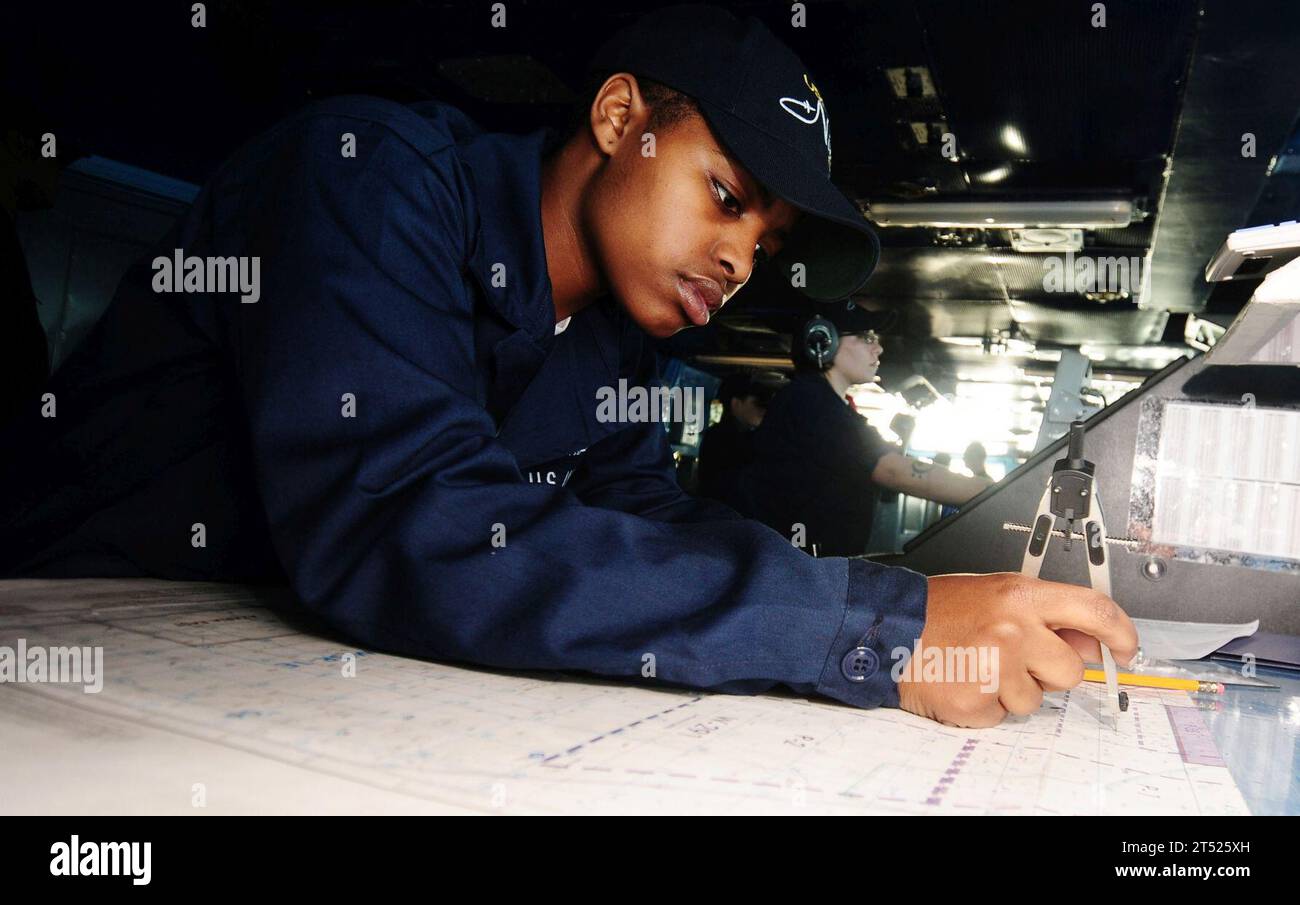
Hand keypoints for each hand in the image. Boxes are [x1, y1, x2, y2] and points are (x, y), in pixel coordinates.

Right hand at [896, 573, 1137, 727]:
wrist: (886, 629)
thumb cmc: (938, 610)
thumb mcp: (995, 594)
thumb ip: (1045, 614)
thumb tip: (1093, 642)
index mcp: (1019, 595)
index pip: (1094, 610)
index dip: (1121, 633)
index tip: (1126, 648)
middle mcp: (1013, 629)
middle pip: (1071, 669)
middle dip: (1050, 672)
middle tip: (1014, 658)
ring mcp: (996, 668)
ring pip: (1036, 699)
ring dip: (1013, 690)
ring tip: (978, 665)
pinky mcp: (978, 700)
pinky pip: (1003, 715)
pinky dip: (986, 704)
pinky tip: (964, 680)